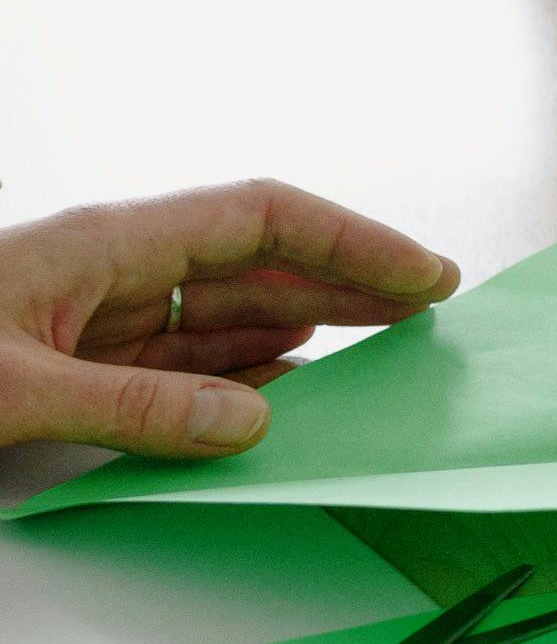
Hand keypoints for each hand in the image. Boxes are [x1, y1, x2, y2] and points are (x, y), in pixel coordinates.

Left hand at [0, 182, 457, 458]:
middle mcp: (113, 268)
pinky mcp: (74, 360)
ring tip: (372, 354)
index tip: (422, 275)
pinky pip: (179, 362)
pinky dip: (239, 377)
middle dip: (347, 281)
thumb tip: (253, 422)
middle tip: (427, 308)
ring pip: (224, 314)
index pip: (260, 220)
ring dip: (302, 331)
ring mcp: (94, 314)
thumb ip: (133, 407)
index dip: (352, 241)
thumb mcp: (11, 388)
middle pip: (257, 263)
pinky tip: (281, 392)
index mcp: (107, 241)